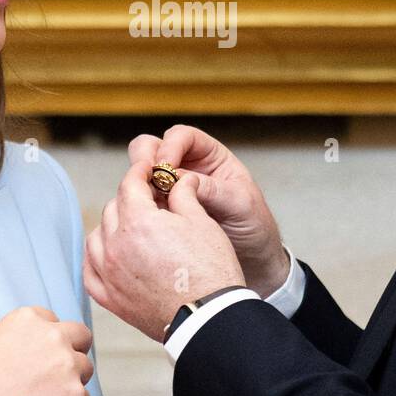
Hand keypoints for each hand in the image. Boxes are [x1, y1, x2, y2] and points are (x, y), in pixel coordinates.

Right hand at [0, 306, 92, 395]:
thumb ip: (25, 339)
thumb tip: (42, 350)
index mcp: (30, 317)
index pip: (56, 323)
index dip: (49, 343)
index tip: (38, 359)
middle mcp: (53, 335)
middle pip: (82, 337)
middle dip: (72, 353)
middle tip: (55, 375)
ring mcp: (66, 364)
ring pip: (85, 369)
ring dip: (70, 382)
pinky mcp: (74, 394)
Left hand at [84, 161, 244, 341]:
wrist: (209, 319)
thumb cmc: (211, 272)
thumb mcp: (202, 222)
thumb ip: (184, 195)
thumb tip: (179, 181)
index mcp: (138, 222)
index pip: (129, 184)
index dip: (140, 172)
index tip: (146, 170)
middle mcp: (116, 245)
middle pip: (113, 209)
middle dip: (129, 198)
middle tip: (147, 199)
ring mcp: (109, 274)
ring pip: (97, 237)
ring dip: (111, 226)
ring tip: (130, 226)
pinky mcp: (110, 298)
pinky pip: (90, 271)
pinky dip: (97, 258)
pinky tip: (109, 254)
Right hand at [128, 125, 289, 296]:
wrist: (254, 259)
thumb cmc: (254, 225)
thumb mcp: (240, 204)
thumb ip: (212, 189)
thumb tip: (178, 177)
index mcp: (210, 156)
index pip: (182, 136)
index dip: (170, 146)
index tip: (165, 167)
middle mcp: (188, 167)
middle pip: (154, 147)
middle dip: (146, 160)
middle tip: (147, 181)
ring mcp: (172, 189)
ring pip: (142, 174)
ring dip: (140, 184)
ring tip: (150, 204)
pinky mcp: (163, 211)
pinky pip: (143, 201)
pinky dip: (141, 206)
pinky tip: (150, 220)